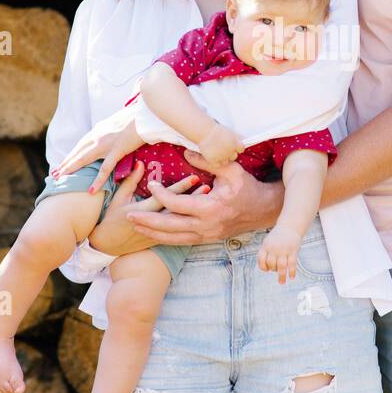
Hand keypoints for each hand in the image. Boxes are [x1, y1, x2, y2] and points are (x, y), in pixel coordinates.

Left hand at [50, 112, 145, 195]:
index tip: (63, 163)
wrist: (145, 114)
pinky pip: (105, 168)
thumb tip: (105, 131)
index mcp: (98, 130)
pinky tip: (91, 190)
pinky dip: (97, 180)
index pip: (80, 145)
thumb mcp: (116, 122)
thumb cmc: (135, 117)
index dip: (71, 155)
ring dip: (71, 169)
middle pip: (77, 152)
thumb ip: (108, 129)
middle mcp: (98, 136)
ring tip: (61, 178)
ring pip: (84, 159)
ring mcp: (106, 144)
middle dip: (65, 163)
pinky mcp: (117, 150)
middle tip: (54, 173)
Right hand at [89, 159, 207, 256]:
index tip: (194, 177)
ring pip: (181, 222)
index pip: (166, 198)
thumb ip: (130, 181)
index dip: (181, 187)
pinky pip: (178, 233)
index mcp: (142, 210)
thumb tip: (141, 164)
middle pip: (178, 209)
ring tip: (209, 198)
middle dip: (194, 198)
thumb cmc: (111, 218)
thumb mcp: (119, 197)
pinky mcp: (159, 241)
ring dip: (195, 210)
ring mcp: (158, 234)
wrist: (107, 245)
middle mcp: (153, 223)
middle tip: (208, 186)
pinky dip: (190, 223)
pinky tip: (202, 215)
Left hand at [126, 150, 283, 245]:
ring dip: (153, 233)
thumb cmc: (247, 187)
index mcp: (211, 208)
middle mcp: (206, 225)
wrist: (263, 210)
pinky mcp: (207, 239)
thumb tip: (186, 151)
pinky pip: (182, 241)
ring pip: (174, 238)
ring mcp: (207, 235)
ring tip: (136, 226)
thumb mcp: (231, 169)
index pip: (178, 203)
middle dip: (148, 221)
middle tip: (129, 215)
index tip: (150, 185)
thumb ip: (208, 161)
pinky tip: (154, 234)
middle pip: (170, 226)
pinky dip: (166, 238)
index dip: (161, 194)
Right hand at [197, 122, 242, 166]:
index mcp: (235, 143)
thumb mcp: (229, 131)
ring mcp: (222, 156)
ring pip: (226, 162)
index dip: (237, 148)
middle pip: (234, 156)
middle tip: (223, 149)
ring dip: (223, 159)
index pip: (241, 149)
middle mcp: (230, 151)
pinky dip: (215, 162)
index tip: (233, 147)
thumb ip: (237, 137)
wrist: (204, 131)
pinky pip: (217, 164)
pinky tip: (212, 156)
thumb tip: (244, 139)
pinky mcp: (214, 160)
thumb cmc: (216, 130)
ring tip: (217, 152)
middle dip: (230, 154)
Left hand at [257, 225, 300, 283]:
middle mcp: (274, 248)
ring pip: (281, 265)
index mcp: (266, 246)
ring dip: (281, 276)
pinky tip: (292, 277)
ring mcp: (284, 249)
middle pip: (271, 263)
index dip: (263, 266)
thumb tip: (265, 268)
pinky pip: (292, 263)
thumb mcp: (268, 241)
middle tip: (277, 271)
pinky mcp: (293, 250)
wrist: (290, 226)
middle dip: (273, 269)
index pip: (260, 259)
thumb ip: (266, 253)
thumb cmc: (277, 236)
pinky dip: (291, 271)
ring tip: (282, 282)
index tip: (267, 270)